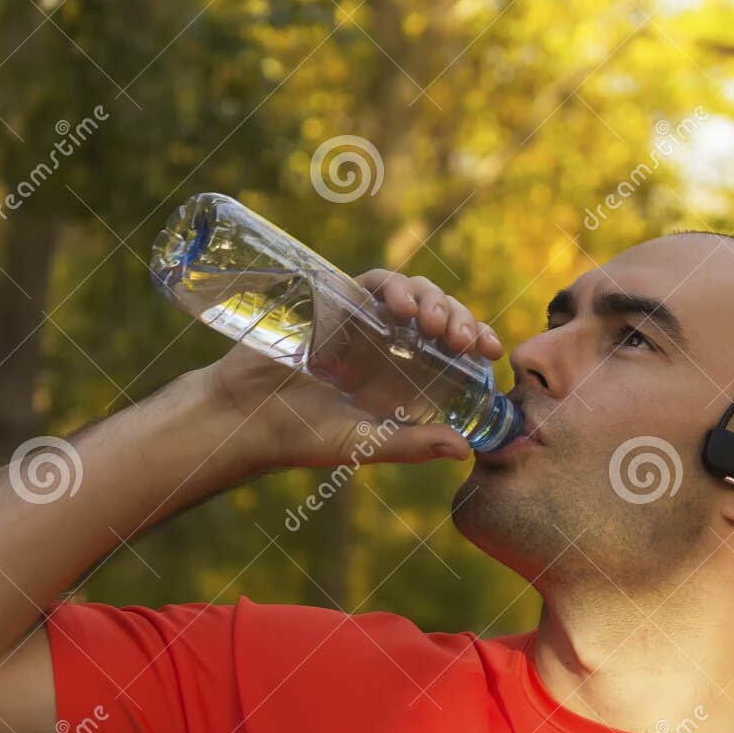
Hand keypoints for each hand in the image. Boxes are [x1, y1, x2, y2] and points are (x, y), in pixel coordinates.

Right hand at [209, 273, 501, 472]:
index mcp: (404, 377)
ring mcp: (364, 321)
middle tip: (463, 339)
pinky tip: (400, 307)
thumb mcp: (363, 445)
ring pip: (413, 292)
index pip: (452, 349)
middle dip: (459, 319)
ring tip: (431, 323)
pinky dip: (394, 287)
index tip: (491, 350)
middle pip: (439, 315)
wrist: (243, 414)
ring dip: (433, 300)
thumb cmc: (301, 436)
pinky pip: (375, 282)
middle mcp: (389, 345)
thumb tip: (465, 450)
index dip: (476, 341)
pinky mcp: (336, 301)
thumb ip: (410, 445)